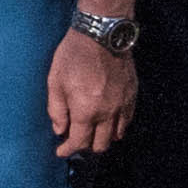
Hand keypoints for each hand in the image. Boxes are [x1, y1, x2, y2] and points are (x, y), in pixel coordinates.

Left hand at [48, 19, 138, 157]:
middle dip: (85, 147)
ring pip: (115, 136)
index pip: (78, 141)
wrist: (102, 35)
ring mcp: (122, 106)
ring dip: (102, 139)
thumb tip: (59, 130)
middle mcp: (107, 113)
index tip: (60, 152)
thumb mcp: (55, 81)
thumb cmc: (73, 56)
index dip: (67, 150)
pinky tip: (109, 125)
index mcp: (85, 111)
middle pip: (99, 145)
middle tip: (75, 141)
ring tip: (91, 134)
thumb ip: (56, 109)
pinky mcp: (132, 97)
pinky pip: (127, 122)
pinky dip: (117, 128)